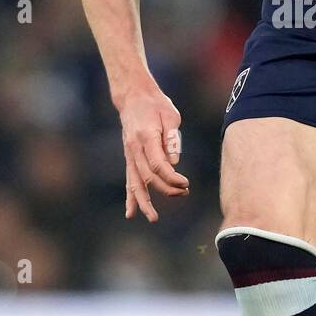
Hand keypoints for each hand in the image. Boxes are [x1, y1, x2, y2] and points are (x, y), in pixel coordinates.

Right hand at [118, 85, 188, 220]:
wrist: (133, 97)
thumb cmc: (156, 104)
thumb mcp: (170, 115)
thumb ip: (172, 139)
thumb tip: (174, 163)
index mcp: (145, 137)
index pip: (158, 164)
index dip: (172, 178)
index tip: (185, 183)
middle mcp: (134, 148)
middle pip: (148, 177)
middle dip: (166, 189)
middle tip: (184, 193)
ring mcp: (129, 154)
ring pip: (135, 183)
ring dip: (144, 202)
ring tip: (153, 218)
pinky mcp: (129, 158)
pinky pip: (129, 180)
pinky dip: (130, 197)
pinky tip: (131, 213)